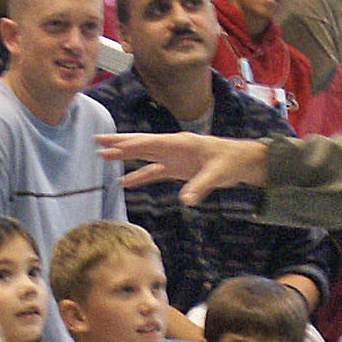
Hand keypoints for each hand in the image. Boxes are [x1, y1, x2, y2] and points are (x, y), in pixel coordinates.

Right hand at [99, 131, 265, 204]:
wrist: (244, 162)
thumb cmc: (233, 161)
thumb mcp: (218, 173)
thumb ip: (200, 185)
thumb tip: (186, 200)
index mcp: (180, 143)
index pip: (149, 143)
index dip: (128, 144)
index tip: (108, 144)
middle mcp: (173, 148)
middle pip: (141, 145)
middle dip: (119, 144)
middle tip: (97, 141)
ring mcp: (174, 158)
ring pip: (144, 157)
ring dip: (125, 158)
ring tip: (104, 157)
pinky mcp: (177, 170)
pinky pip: (154, 173)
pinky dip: (139, 177)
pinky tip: (125, 182)